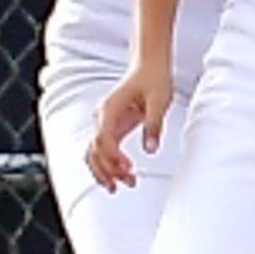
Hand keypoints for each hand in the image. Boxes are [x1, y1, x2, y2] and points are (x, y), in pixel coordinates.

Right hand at [88, 63, 172, 189]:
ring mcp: (106, 124)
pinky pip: (103, 151)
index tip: (128, 168)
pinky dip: (107, 166)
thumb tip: (150, 149)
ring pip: (95, 154)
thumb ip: (154, 125)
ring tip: (122, 185)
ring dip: (106, 171)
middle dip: (109, 169)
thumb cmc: (154, 80)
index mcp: (110, 109)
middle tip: (129, 182)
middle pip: (96, 150)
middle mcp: (103, 118)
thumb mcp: (159, 101)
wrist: (151, 68)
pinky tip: (118, 177)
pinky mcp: (113, 129)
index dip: (113, 157)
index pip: (103, 139)